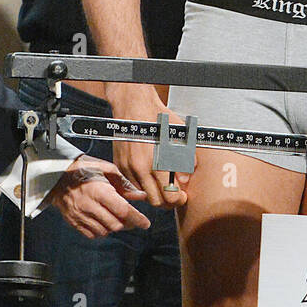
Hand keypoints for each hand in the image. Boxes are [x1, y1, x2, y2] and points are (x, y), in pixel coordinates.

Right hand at [47, 154, 149, 239]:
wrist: (57, 174)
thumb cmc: (82, 169)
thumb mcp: (106, 169)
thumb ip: (124, 184)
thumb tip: (140, 196)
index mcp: (99, 191)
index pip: (123, 211)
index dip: (137, 219)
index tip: (145, 223)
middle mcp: (89, 206)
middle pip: (115, 224)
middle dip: (128, 224)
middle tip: (133, 219)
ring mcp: (80, 215)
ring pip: (105, 232)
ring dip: (115, 227)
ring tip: (117, 218)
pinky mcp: (73, 222)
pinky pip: (92, 235)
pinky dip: (102, 232)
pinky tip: (104, 222)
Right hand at [107, 82, 189, 208]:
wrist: (133, 105)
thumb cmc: (157, 117)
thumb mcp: (179, 136)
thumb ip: (186, 160)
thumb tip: (185, 180)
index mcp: (156, 162)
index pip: (168, 196)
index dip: (178, 199)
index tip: (182, 196)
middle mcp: (139, 168)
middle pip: (155, 201)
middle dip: (167, 201)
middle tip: (175, 194)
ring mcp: (128, 168)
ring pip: (144, 194)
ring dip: (154, 192)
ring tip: (163, 181)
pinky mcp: (120, 165)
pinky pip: (133, 183)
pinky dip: (143, 182)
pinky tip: (151, 172)